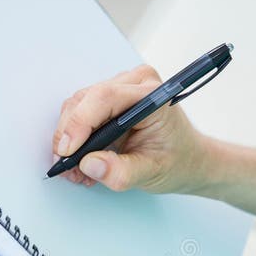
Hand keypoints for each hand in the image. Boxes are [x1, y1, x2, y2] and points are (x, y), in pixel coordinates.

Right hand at [52, 64, 207, 193]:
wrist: (187, 159)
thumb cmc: (177, 161)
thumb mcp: (153, 173)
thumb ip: (122, 172)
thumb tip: (89, 164)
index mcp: (152, 95)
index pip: (105, 97)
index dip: (80, 123)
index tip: (68, 151)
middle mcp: (135, 83)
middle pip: (85, 100)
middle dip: (69, 136)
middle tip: (69, 168)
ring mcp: (120, 88)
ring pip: (77, 106)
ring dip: (69, 139)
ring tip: (77, 170)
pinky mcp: (108, 100)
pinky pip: (80, 112)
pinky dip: (74, 138)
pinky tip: (83, 160)